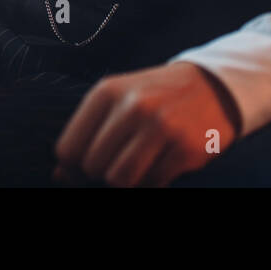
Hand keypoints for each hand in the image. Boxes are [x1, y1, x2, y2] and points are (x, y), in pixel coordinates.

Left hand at [51, 60, 241, 186]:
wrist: (211, 85)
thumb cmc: (155, 96)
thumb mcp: (117, 101)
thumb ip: (87, 133)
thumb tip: (59, 175)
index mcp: (107, 91)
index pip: (68, 148)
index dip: (74, 166)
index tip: (88, 164)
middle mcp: (132, 106)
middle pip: (93, 167)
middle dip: (102, 173)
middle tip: (119, 161)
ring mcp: (160, 127)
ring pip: (120, 179)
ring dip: (127, 180)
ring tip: (138, 165)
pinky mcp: (185, 148)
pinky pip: (153, 184)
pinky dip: (153, 181)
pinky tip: (161, 163)